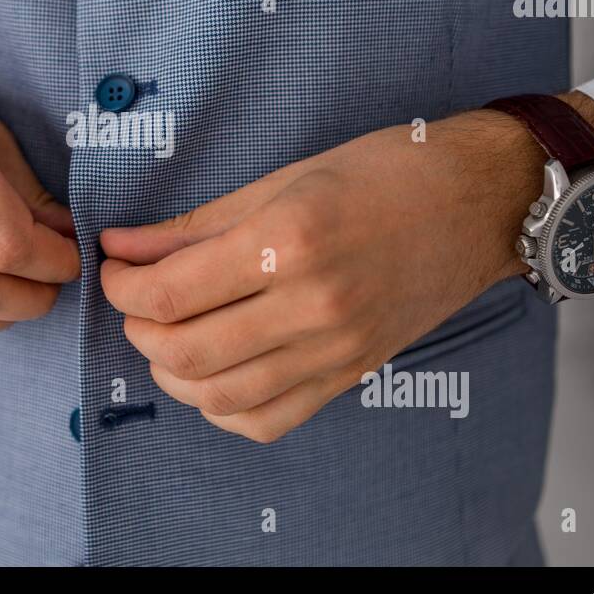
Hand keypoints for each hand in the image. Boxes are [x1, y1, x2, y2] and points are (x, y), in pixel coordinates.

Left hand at [100, 97, 593, 442]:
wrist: (478, 201)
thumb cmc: (384, 172)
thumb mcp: (282, 178)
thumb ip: (193, 224)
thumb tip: (121, 245)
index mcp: (289, 241)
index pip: (170, 292)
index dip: (121, 287)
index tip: (114, 269)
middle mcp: (312, 304)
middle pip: (184, 351)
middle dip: (137, 330)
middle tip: (135, 301)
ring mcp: (336, 350)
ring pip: (219, 397)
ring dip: (171, 372)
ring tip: (167, 336)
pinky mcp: (352, 375)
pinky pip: (268, 421)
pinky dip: (224, 409)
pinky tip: (213, 375)